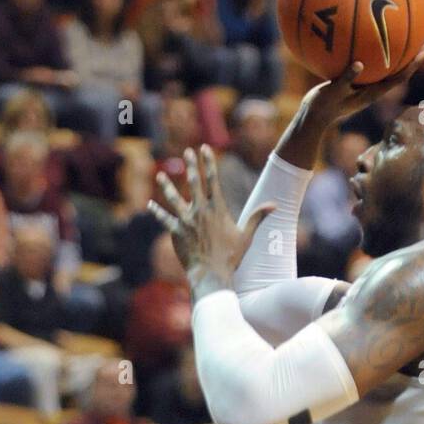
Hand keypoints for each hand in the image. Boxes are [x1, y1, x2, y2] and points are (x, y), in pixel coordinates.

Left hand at [148, 145, 273, 287]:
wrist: (211, 274)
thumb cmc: (230, 257)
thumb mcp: (246, 236)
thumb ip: (257, 218)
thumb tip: (274, 205)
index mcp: (217, 209)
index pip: (213, 179)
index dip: (209, 162)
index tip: (204, 148)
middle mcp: (200, 211)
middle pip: (194, 182)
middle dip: (191, 165)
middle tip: (187, 151)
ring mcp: (186, 221)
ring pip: (174, 198)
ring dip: (167, 185)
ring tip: (160, 175)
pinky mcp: (176, 232)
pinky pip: (164, 219)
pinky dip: (157, 212)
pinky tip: (150, 205)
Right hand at [302, 44, 423, 127]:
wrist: (313, 118)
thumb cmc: (323, 107)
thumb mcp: (333, 91)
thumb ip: (346, 78)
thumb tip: (359, 63)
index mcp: (372, 94)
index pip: (400, 78)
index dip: (414, 64)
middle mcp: (373, 90)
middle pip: (400, 73)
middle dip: (414, 59)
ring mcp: (365, 87)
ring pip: (388, 70)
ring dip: (401, 57)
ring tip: (409, 40)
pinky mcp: (356, 83)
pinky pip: (372, 66)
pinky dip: (377, 55)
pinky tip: (372, 41)